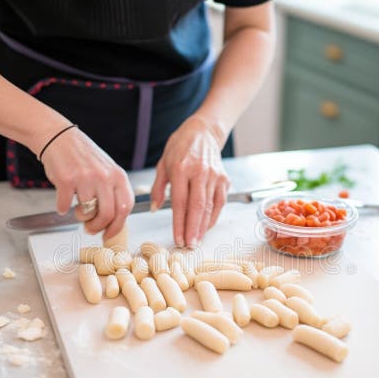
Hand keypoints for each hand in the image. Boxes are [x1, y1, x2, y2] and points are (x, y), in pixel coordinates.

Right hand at [39, 126, 133, 239]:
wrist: (58, 136)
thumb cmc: (82, 157)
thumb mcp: (107, 170)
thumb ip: (113, 192)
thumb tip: (113, 222)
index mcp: (118, 176)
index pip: (125, 208)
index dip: (117, 226)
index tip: (109, 234)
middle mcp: (104, 176)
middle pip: (108, 215)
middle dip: (98, 228)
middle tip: (90, 229)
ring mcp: (85, 178)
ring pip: (87, 213)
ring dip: (81, 217)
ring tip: (78, 211)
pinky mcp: (66, 179)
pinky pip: (64, 205)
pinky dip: (61, 208)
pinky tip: (62, 203)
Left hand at [150, 115, 230, 246]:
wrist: (203, 132)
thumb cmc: (180, 147)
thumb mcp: (163, 163)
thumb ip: (157, 188)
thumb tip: (154, 209)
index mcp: (181, 168)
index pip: (180, 202)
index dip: (179, 223)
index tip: (177, 238)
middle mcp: (200, 172)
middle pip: (198, 207)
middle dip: (193, 229)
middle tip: (189, 246)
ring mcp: (215, 176)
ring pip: (210, 207)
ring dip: (204, 227)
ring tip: (197, 241)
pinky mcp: (224, 179)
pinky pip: (220, 202)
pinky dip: (213, 217)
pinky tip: (206, 227)